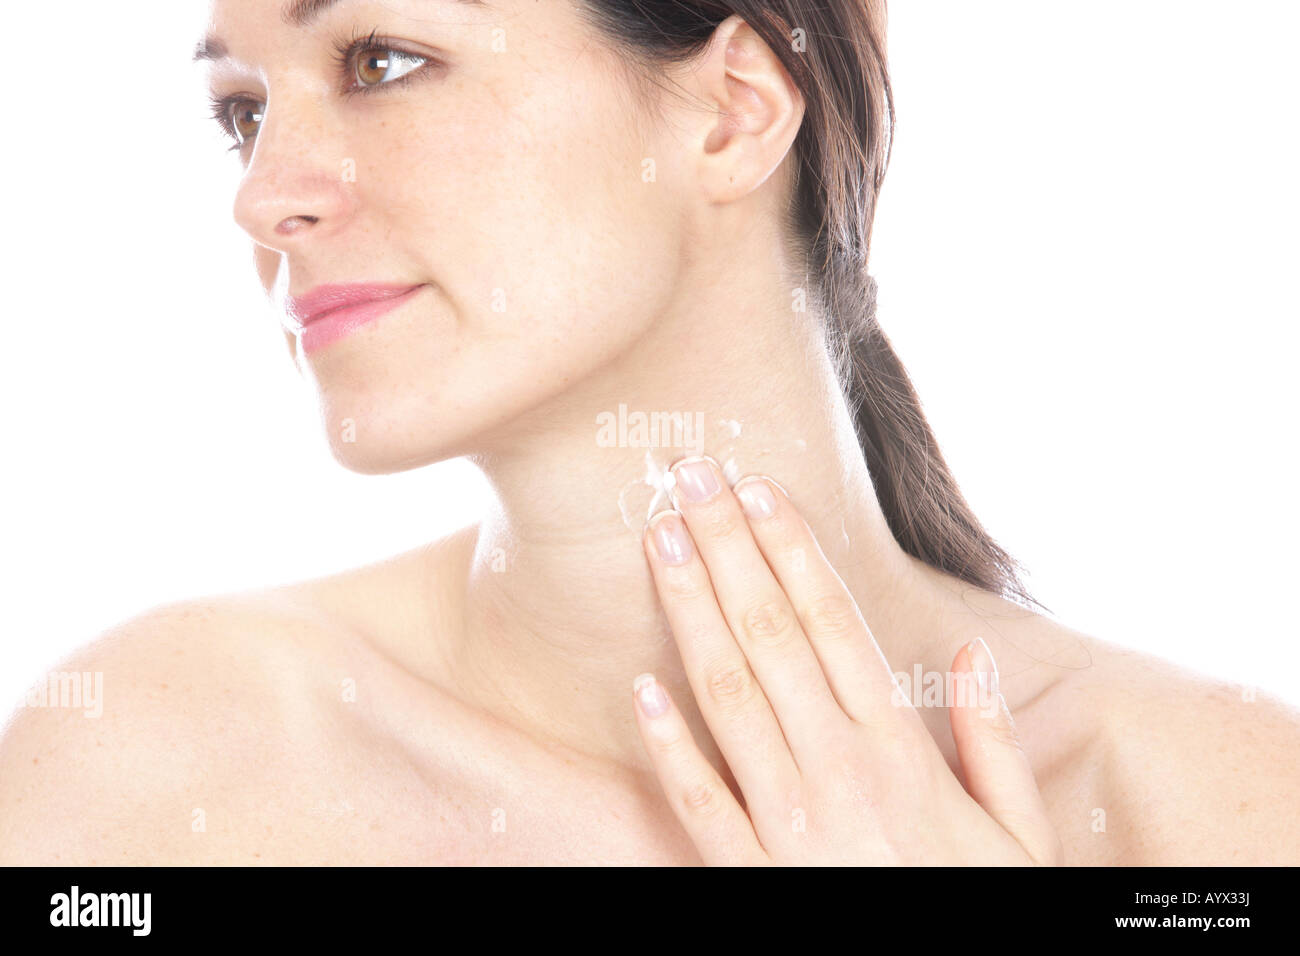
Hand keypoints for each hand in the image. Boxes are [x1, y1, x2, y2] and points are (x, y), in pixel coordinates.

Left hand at [632, 455, 1062, 865]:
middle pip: (769, 636)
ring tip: (659, 542)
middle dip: (726, 550)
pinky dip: (666, 745)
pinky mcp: (747, 877)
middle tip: (688, 478)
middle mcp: (837, 773)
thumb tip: (967, 656)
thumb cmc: (981, 913)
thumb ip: (992, 741)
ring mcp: (786, 826)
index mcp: (900, 754)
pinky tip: (637, 687)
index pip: (832, 624)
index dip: (790, 550)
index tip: (757, 490)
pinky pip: (697, 803)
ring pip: (727, 696)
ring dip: (689, 612)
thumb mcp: (1020, 835)